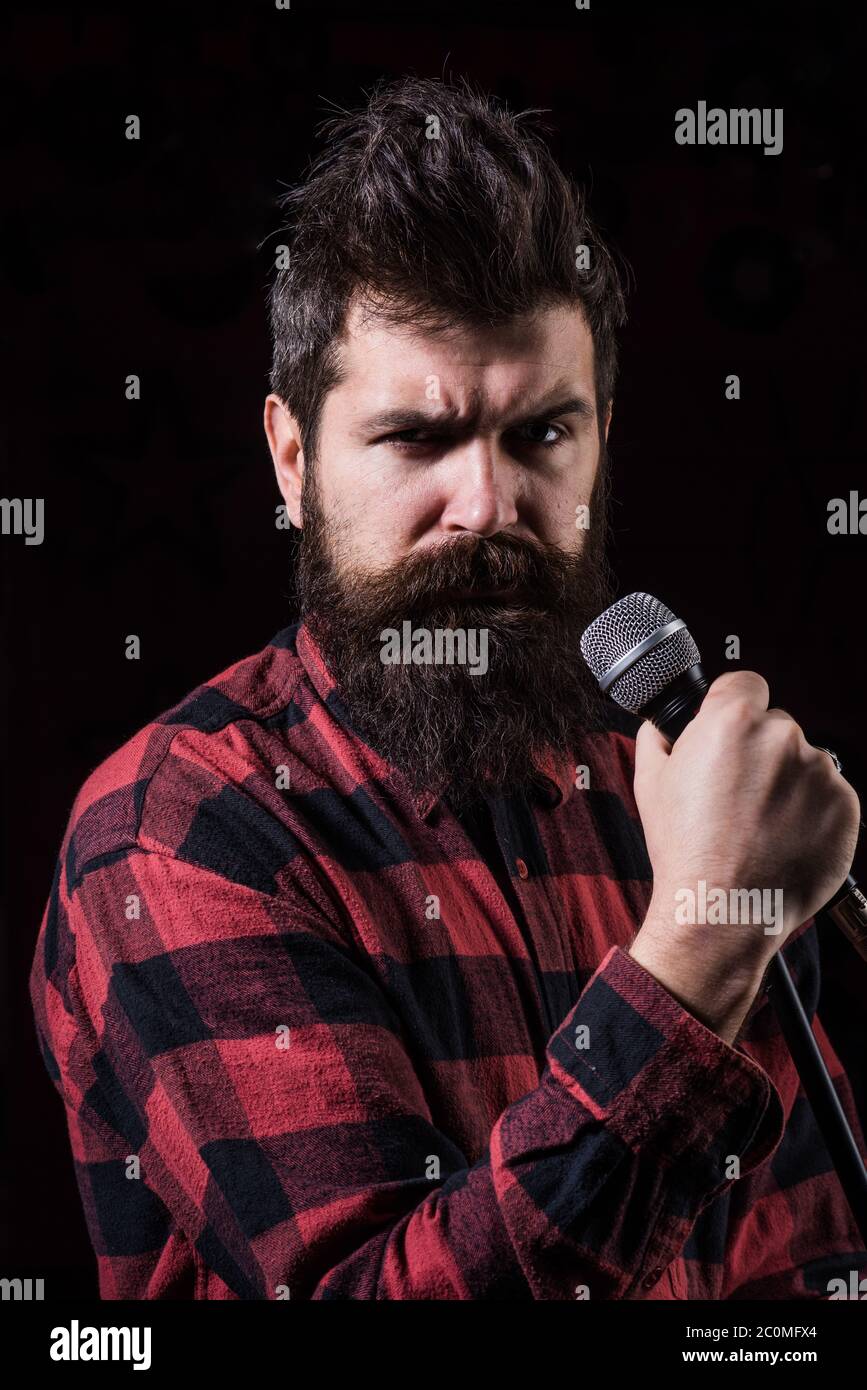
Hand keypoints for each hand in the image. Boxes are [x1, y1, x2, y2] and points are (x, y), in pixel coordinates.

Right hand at [628, 670, 860, 1041]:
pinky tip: (782, 838)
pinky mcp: (846, 807)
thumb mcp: (650, 783)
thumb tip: (663, 724)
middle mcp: (782, 738)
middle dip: (759, 752)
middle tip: (737, 795)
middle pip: (775, 726)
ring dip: (787, 784)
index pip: (745, 683)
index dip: (733, 706)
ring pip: (804, 763)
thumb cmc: (685, 851)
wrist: (723, 911)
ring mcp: (819, 772)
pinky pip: (829, 795)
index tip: (729, 733)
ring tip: (759, 825)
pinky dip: (811, 812)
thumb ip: (658, 737)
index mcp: (732, 721)